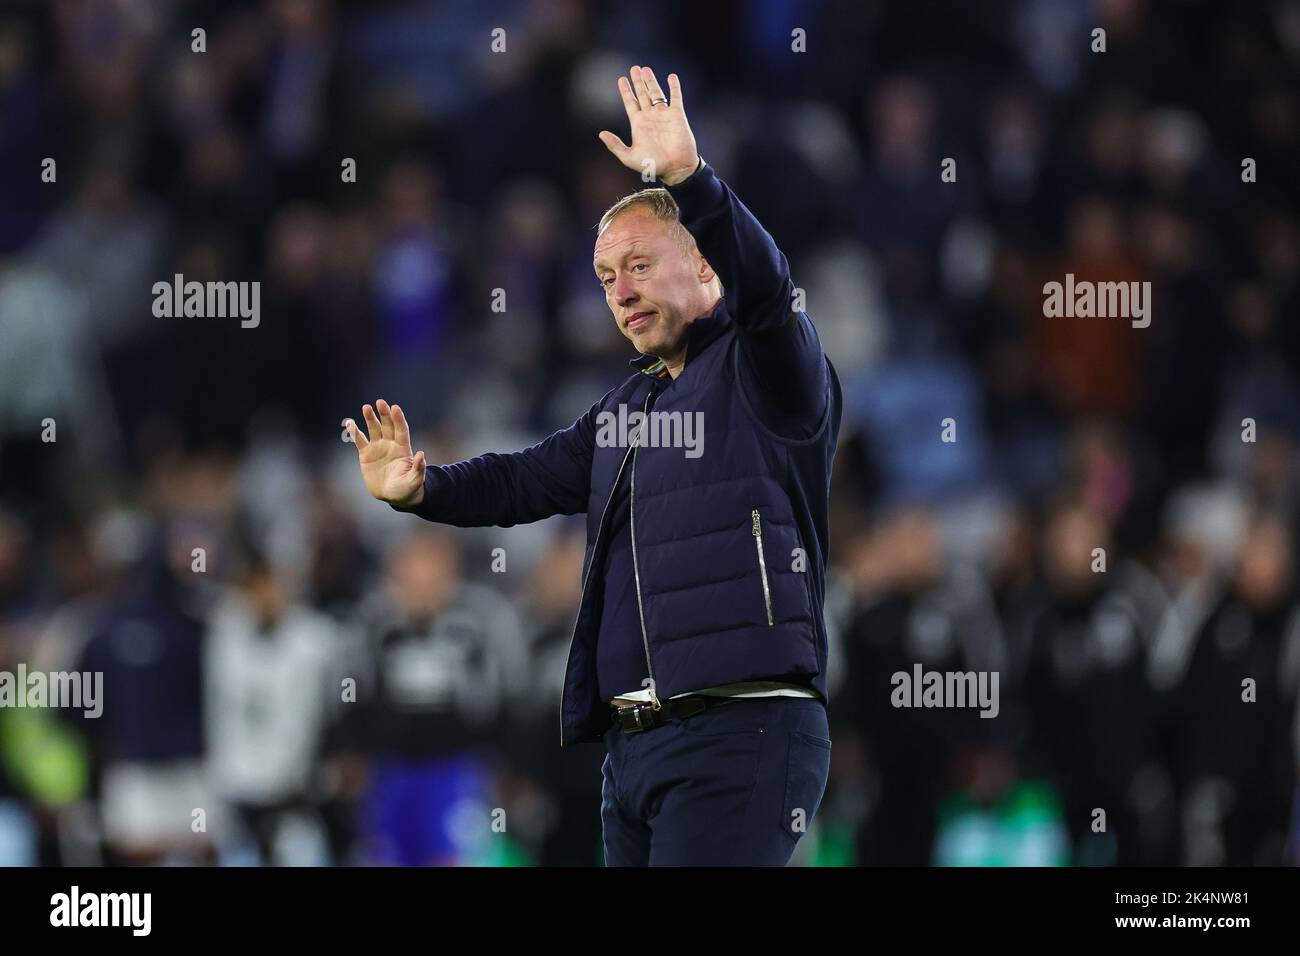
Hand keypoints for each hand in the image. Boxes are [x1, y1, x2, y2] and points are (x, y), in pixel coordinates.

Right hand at [345, 399, 425, 506]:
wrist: (392, 495)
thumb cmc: (407, 488)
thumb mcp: (414, 480)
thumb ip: (418, 468)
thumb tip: (421, 454)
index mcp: (403, 448)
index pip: (401, 429)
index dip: (398, 419)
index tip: (395, 408)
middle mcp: (390, 444)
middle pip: (387, 425)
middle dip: (384, 414)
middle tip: (380, 402)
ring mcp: (377, 448)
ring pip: (373, 429)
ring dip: (370, 418)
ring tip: (366, 407)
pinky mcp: (366, 454)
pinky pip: (359, 440)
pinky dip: (355, 432)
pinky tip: (350, 423)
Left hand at [598, 65, 698, 185]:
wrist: (675, 168)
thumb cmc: (653, 165)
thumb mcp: (629, 157)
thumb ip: (615, 145)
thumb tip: (601, 134)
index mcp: (638, 124)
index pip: (630, 103)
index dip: (626, 91)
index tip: (621, 79)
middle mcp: (650, 117)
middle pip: (642, 94)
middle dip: (638, 82)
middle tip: (634, 68)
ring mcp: (664, 115)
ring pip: (656, 93)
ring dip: (651, 81)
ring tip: (646, 70)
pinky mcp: (677, 115)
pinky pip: (676, 97)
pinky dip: (674, 87)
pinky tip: (671, 77)